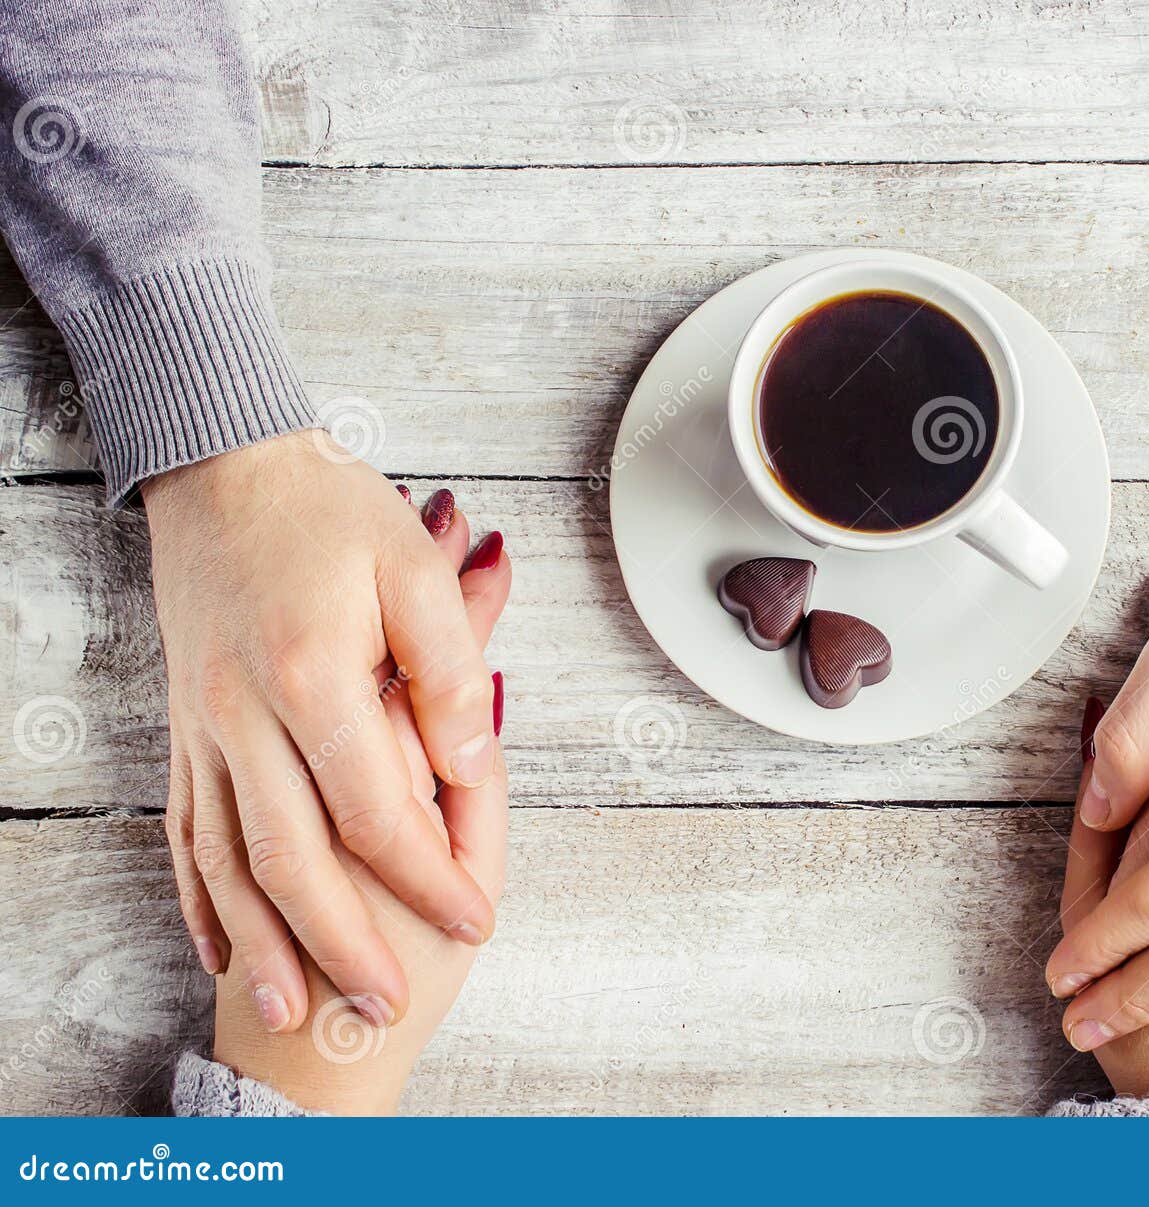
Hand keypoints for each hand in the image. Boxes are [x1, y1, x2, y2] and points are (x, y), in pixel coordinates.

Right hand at [149, 431, 499, 1034]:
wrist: (222, 467)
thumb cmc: (330, 513)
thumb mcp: (415, 571)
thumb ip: (450, 673)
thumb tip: (472, 768)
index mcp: (313, 676)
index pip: (379, 811)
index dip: (431, 875)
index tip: (476, 916)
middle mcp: (244, 715)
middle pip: (293, 860)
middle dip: (344, 946)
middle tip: (386, 1007)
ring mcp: (203, 728)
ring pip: (226, 861)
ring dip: (262, 945)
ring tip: (293, 1013)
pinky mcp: (182, 729)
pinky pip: (183, 830)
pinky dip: (199, 899)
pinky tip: (221, 948)